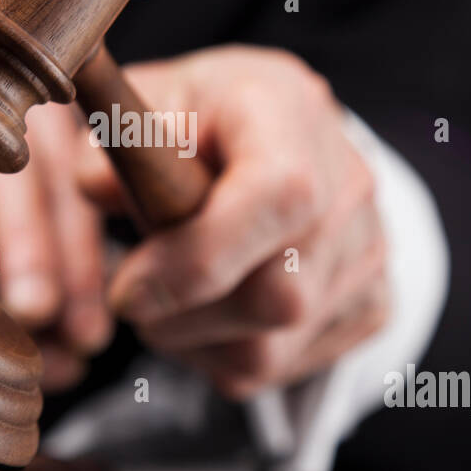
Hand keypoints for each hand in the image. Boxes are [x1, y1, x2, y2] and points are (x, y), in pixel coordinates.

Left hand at [79, 45, 388, 398]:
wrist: (287, 130)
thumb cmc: (207, 118)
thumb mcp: (151, 102)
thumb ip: (118, 139)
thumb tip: (98, 185)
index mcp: (292, 114)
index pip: (279, 198)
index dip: (198, 260)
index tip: (126, 290)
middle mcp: (349, 183)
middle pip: (279, 297)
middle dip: (182, 317)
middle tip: (134, 298)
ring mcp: (370, 249)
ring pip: (273, 349)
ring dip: (195, 343)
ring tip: (167, 302)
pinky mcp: (371, 302)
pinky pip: (285, 368)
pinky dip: (225, 356)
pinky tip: (208, 312)